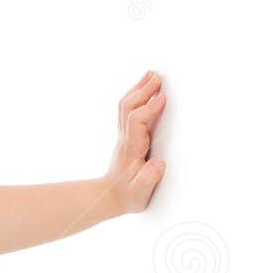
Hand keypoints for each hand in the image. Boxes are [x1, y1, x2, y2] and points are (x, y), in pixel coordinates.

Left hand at [103, 70, 166, 214]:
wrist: (110, 197)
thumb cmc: (128, 196)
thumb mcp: (139, 194)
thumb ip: (148, 179)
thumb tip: (158, 163)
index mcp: (131, 149)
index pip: (136, 121)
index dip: (149, 108)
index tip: (163, 97)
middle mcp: (125, 139)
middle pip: (129, 107)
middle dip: (143, 90)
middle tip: (158, 77)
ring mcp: (123, 135)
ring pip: (126, 106)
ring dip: (139, 89)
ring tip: (152, 74)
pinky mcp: (126, 135)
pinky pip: (128, 110)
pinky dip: (136, 95)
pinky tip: (144, 88)